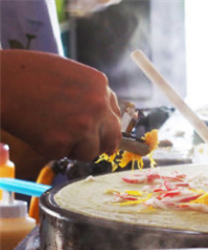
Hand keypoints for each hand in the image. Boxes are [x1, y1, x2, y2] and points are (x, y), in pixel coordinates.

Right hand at [0, 50, 120, 161]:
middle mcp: (97, 107)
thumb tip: (105, 118)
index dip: (106, 129)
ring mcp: (81, 126)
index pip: (115, 117)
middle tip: (84, 144)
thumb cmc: (28, 73)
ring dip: (74, 148)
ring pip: (90, 152)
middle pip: (112, 138)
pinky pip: (63, 155)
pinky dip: (50, 148)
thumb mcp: (69, 73)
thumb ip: (90, 95)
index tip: (100, 135)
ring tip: (51, 129)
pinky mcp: (61, 143)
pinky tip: (37, 130)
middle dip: (99, 144)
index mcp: (100, 85)